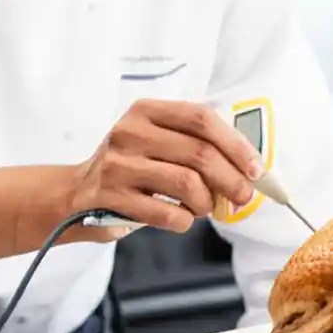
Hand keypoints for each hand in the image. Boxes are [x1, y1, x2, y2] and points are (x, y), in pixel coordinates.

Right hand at [67, 99, 261, 233]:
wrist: (77, 194)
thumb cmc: (131, 167)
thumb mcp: (156, 141)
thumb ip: (196, 145)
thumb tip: (248, 168)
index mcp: (147, 111)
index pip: (201, 119)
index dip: (235, 144)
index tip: (255, 168)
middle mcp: (130, 132)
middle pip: (199, 153)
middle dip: (231, 180)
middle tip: (243, 197)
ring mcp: (118, 164)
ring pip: (186, 183)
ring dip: (206, 203)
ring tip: (203, 208)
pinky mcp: (111, 197)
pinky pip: (166, 213)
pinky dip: (184, 221)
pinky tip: (181, 219)